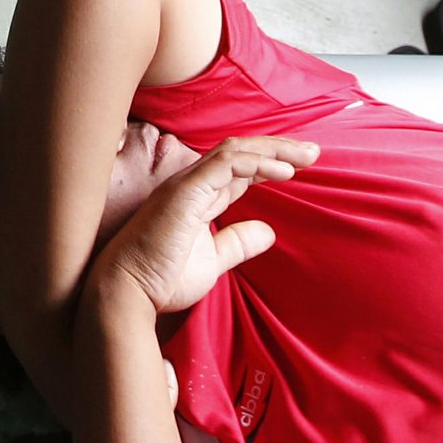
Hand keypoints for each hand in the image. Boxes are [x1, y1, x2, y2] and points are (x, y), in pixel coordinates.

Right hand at [88, 136, 316, 318]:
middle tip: (313, 153)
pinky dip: (256, 162)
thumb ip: (237, 243)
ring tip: (306, 156)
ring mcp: (186, 185)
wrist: (128, 293)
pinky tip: (283, 172)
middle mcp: (190, 184)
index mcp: (196, 197)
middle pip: (240, 153)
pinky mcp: (185, 191)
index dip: (269, 163)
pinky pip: (226, 164)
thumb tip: (267, 232)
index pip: (238, 169)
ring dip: (273, 150)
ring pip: (235, 151)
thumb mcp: (213, 261)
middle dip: (277, 149)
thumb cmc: (162, 279)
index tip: (300, 167)